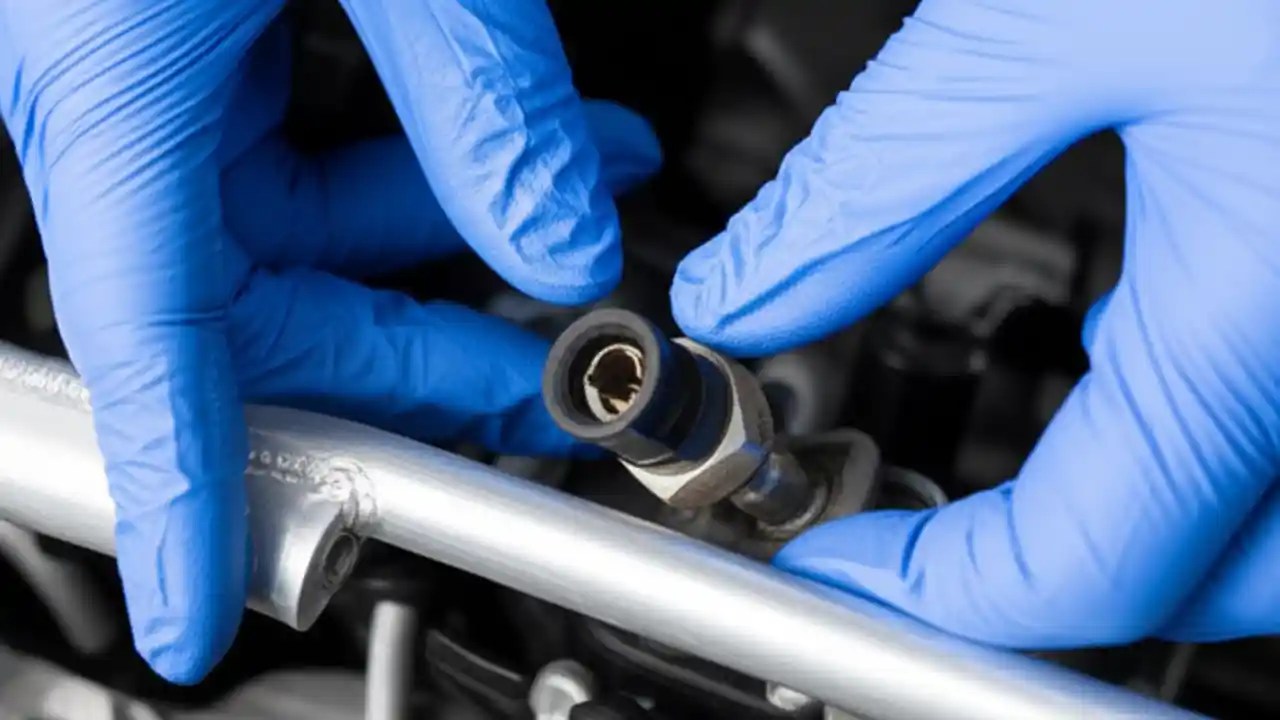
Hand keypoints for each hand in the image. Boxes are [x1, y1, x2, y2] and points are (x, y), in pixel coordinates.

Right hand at [0, 2, 658, 681]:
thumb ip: (477, 104)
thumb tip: (557, 240)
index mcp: (105, 94)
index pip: (152, 353)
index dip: (185, 497)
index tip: (199, 614)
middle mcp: (106, 103)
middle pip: (266, 306)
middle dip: (429, 341)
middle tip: (558, 357)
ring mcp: (147, 71)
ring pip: (300, 227)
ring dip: (453, 226)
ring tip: (587, 177)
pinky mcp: (192, 33)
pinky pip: (302, 140)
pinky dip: (418, 148)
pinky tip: (525, 121)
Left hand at [671, 0, 1279, 647]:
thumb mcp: (1059, 13)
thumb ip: (883, 175)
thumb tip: (749, 284)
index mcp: (1276, 313)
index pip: (1084, 562)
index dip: (934, 590)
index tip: (844, 563)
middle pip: (1201, 580)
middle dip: (1048, 564)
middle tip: (931, 512)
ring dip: (1163, 509)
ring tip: (1052, 425)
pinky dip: (1252, 428)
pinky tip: (1187, 331)